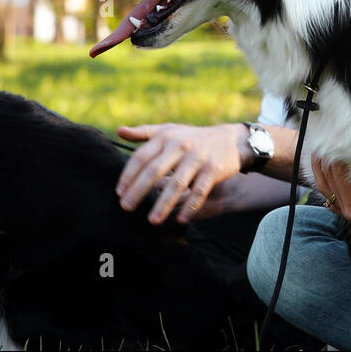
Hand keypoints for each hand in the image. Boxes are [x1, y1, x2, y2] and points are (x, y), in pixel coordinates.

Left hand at [116, 123, 250, 224]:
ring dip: (163, 204)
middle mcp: (180, 145)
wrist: (231, 140)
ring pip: (177, 184)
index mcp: (166, 136)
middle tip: (126, 207)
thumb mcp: (170, 131)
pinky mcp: (213, 169)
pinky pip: (199, 191)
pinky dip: (190, 206)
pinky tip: (181, 219)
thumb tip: (119, 131)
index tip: (119, 192)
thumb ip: (144, 132)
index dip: (129, 175)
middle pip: (155, 170)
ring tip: (152, 220)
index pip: (141, 157)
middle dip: (139, 190)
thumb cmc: (193, 138)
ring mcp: (197, 157)